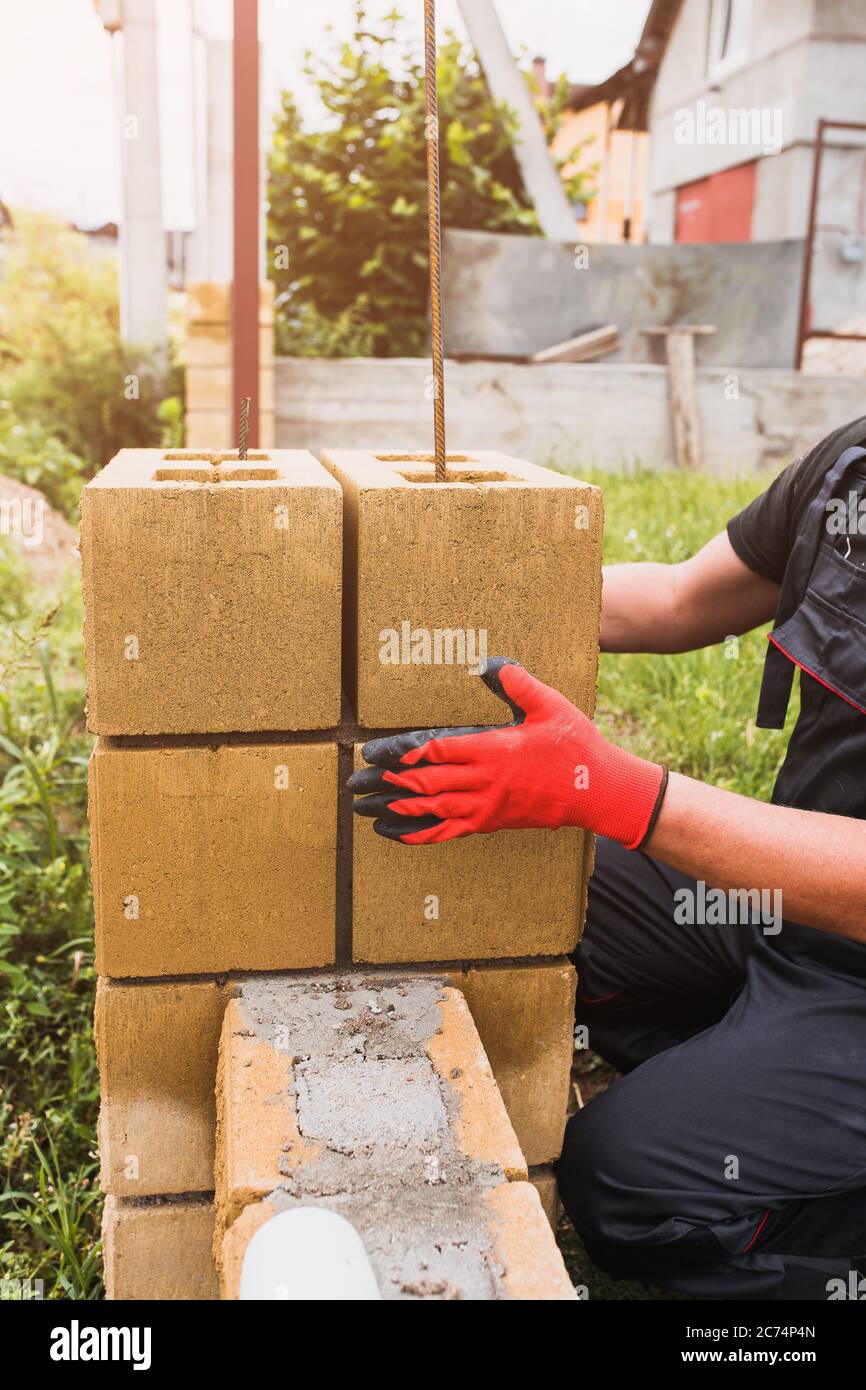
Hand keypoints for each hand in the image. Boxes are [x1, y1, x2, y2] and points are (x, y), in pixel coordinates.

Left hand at [348, 657, 667, 847]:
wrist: (598, 790)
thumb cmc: (574, 745)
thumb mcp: (549, 705)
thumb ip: (516, 682)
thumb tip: (488, 662)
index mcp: (492, 749)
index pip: (435, 751)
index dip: (401, 754)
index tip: (373, 753)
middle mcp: (484, 781)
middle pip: (423, 784)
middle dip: (384, 784)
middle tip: (352, 782)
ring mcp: (486, 806)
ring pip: (429, 811)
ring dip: (392, 810)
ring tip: (361, 808)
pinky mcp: (491, 823)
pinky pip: (447, 833)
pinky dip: (416, 835)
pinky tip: (392, 833)